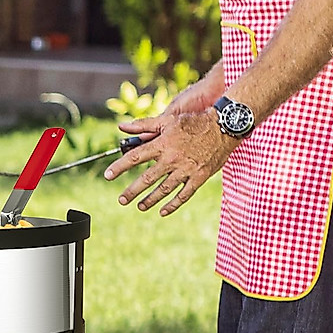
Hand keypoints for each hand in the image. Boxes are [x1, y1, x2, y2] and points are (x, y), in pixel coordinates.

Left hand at [105, 109, 238, 215]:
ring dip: (150, 200)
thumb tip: (121, 126)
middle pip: (147, 178)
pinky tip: (162, 212)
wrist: (224, 127)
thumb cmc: (194, 121)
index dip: (119, 167)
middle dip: (132, 191)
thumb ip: (143, 125)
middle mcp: (172, 159)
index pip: (135, 157)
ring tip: (139, 206)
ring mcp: (186, 170)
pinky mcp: (199, 177)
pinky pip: (183, 195)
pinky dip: (172, 205)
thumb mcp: (168, 120)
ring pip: (164, 189)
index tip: (108, 176)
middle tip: (122, 199)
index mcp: (162, 144)